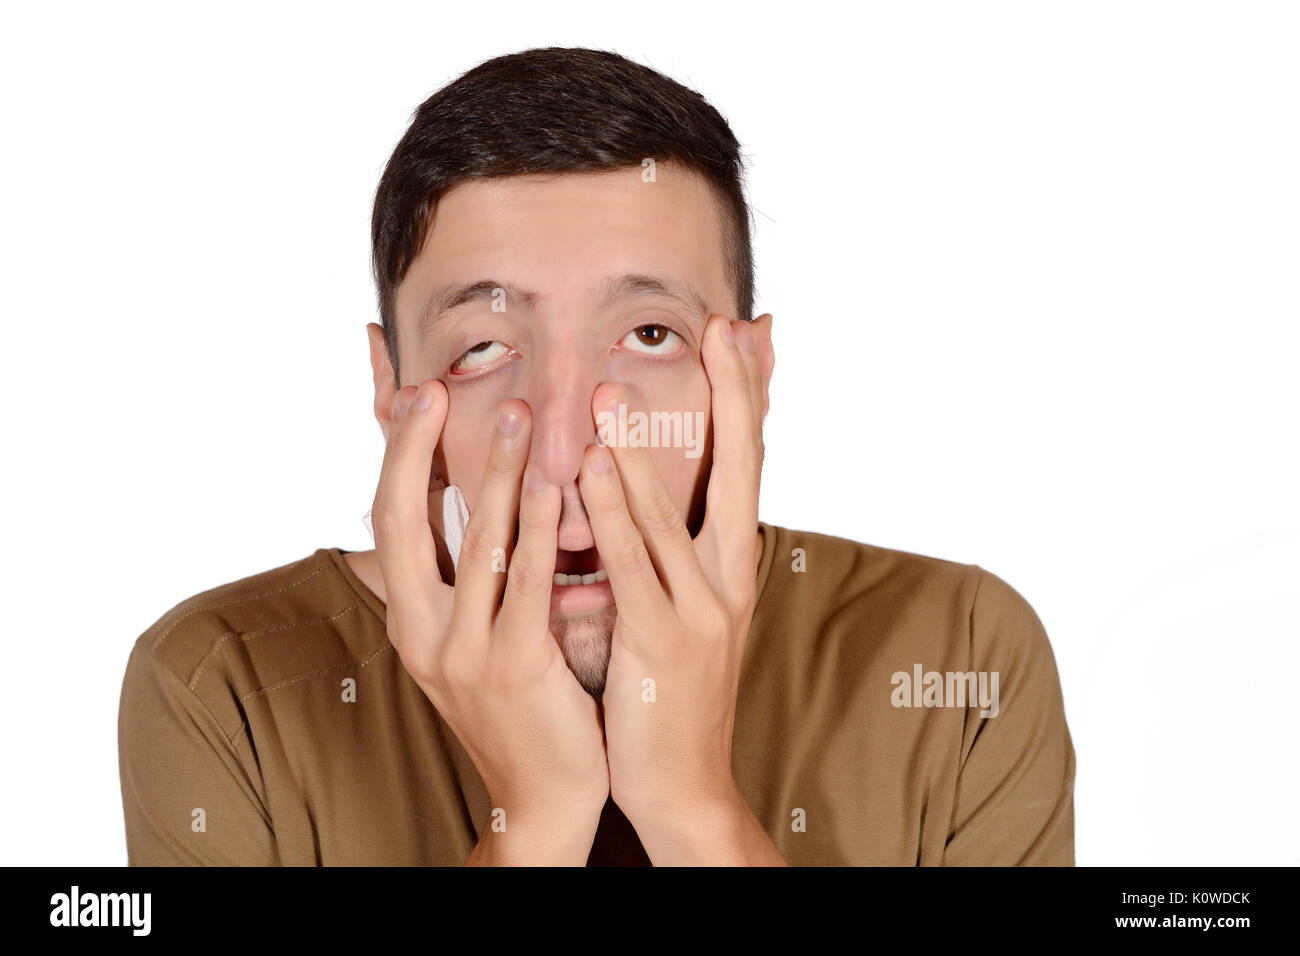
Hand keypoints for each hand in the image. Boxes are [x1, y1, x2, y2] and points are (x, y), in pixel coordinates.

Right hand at [371, 383, 608, 864]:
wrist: (542, 795)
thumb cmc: (518, 705)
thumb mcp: (473, 640)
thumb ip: (467, 578)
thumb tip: (469, 503)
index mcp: (409, 619)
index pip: (389, 519)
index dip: (396, 453)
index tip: (410, 393)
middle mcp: (420, 632)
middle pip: (402, 521)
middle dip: (416, 448)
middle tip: (436, 387)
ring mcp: (462, 653)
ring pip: (473, 543)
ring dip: (495, 472)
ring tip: (518, 415)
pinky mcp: (512, 668)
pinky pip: (524, 586)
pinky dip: (536, 531)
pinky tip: (551, 487)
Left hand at [578, 313, 785, 864]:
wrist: (686, 781)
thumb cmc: (675, 689)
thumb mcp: (686, 608)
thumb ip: (674, 546)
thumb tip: (656, 490)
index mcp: (735, 563)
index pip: (749, 464)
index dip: (752, 398)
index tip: (747, 335)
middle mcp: (731, 576)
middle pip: (742, 469)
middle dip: (736, 394)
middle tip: (725, 327)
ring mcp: (703, 609)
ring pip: (674, 512)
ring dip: (644, 444)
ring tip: (612, 385)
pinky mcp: (664, 641)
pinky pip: (636, 566)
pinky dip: (617, 512)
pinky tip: (594, 468)